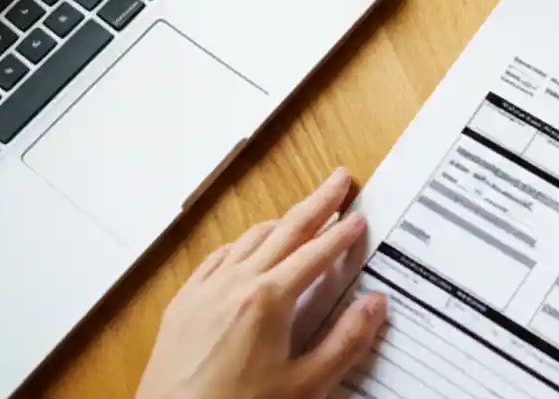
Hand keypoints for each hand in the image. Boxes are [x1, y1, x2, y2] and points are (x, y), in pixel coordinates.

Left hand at [137, 168, 387, 398]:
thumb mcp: (305, 387)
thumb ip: (344, 343)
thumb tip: (375, 304)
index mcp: (269, 299)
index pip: (316, 254)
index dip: (341, 235)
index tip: (359, 217)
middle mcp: (235, 283)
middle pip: (285, 230)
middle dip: (317, 203)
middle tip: (338, 179)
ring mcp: (205, 290)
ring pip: (249, 239)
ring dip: (280, 222)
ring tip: (301, 212)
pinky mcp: (183, 304)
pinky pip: (217, 259)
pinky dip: (241, 245)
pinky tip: (246, 248)